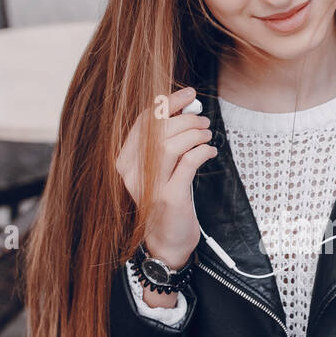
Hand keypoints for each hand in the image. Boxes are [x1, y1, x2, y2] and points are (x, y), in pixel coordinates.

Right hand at [114, 85, 216, 267]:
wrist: (166, 242)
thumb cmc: (165, 201)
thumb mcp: (160, 170)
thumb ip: (166, 143)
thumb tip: (188, 110)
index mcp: (125, 162)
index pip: (143, 122)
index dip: (167, 104)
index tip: (189, 94)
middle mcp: (132, 173)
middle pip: (157, 130)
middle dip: (185, 118)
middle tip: (204, 120)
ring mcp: (149, 186)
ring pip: (169, 144)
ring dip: (194, 133)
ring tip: (207, 134)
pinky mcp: (168, 197)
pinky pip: (187, 164)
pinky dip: (201, 151)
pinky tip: (210, 150)